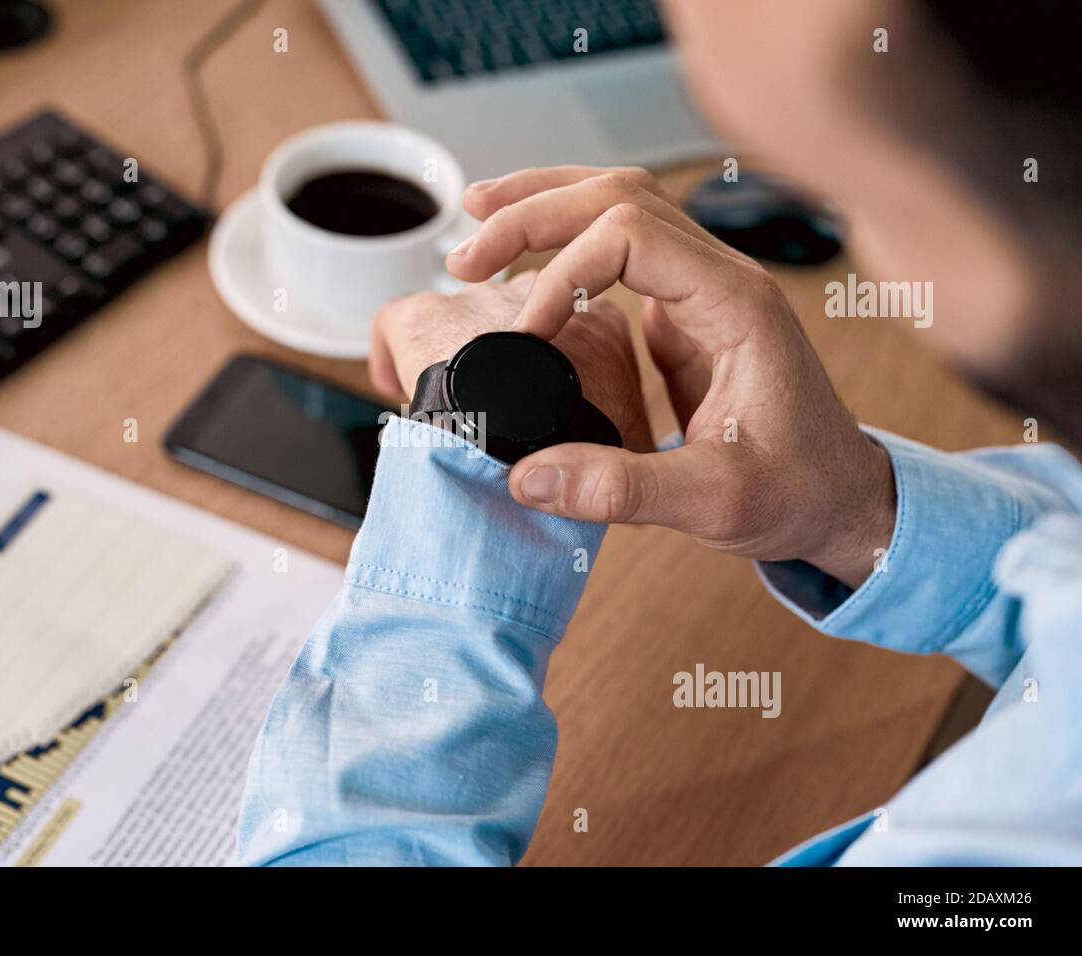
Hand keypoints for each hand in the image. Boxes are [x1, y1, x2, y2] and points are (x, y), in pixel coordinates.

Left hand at [369, 271, 655, 451]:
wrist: (529, 436)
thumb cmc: (586, 446)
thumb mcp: (627, 446)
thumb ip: (618, 442)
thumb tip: (622, 466)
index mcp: (598, 325)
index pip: (573, 337)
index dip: (552, 377)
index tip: (540, 413)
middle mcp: (539, 299)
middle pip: (515, 324)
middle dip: (503, 364)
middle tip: (492, 417)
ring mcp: (479, 305)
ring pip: (461, 323)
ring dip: (456, 363)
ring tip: (449, 414)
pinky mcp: (426, 318)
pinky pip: (398, 322)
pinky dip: (392, 353)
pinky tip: (392, 388)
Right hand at [447, 166, 894, 586]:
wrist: (840, 498)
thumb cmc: (799, 491)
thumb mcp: (716, 502)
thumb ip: (622, 490)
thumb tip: (527, 477)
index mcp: (736, 304)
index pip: (633, 236)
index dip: (564, 274)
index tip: (525, 336)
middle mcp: (720, 278)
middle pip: (619, 197)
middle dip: (534, 214)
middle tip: (466, 253)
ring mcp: (700, 288)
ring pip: (618, 205)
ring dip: (545, 205)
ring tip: (475, 214)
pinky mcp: (679, 311)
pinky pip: (618, 248)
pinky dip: (562, 239)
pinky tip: (519, 253)